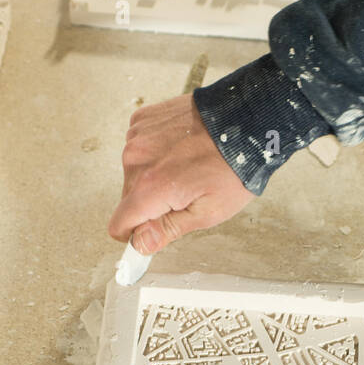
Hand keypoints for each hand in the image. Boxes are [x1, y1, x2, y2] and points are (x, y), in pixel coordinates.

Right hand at [108, 95, 254, 254]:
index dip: (135, 234)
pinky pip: (139, 148)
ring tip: (185, 167)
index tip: (152, 232)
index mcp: (150, 187)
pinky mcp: (143, 120)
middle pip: (129, 199)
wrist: (244, 123)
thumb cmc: (232, 168)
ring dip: (153, 176)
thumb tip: (140, 244)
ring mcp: (137, 136)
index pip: (119, 224)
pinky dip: (155, 152)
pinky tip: (179, 149)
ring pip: (133, 173)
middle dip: (151, 203)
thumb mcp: (207, 212)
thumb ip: (168, 229)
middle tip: (184, 193)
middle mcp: (136, 160)